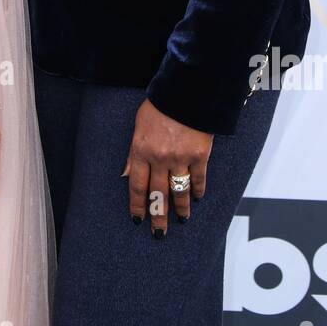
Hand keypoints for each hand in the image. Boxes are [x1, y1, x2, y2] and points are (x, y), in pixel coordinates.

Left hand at [122, 100, 212, 234]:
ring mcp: (180, 158)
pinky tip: (197, 199)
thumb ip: (133, 153)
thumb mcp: (138, 125)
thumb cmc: (160, 105)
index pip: (137, 186)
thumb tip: (126, 174)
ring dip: (180, 208)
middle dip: (158, 216)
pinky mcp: (199, 156)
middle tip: (158, 233)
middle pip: (158, 194)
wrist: (186, 92)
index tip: (138, 219)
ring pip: (179, 191)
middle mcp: (159, 158)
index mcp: (141, 150)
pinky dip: (198, 190)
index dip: (138, 205)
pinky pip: (198, 179)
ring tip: (181, 220)